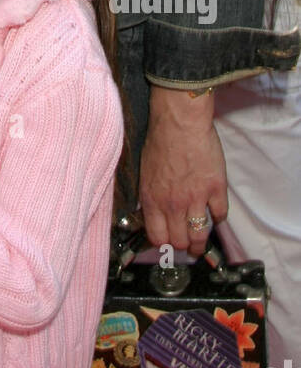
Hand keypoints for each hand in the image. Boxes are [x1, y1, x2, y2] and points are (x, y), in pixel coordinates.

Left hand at [139, 86, 227, 253]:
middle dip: (182, 246)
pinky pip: (220, 215)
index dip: (162, 243)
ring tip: (201, 245)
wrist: (179, 121)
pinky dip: (219, 218)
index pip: (157, 237)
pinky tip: (215, 214)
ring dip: (201, 243)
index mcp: (152, 200)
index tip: (167, 242)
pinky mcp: (216, 189)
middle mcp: (173, 205)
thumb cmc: (159, 140)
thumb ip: (150, 194)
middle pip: (179, 241)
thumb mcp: (145, 171)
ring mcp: (196, 199)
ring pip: (200, 235)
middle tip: (187, 245)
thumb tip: (153, 211)